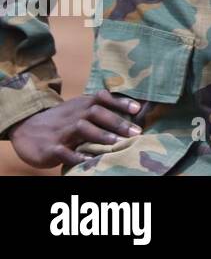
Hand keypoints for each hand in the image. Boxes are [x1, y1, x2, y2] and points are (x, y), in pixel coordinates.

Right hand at [8, 90, 142, 168]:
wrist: (25, 128)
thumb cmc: (61, 120)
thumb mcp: (78, 108)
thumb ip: (100, 108)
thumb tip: (133, 109)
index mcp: (81, 105)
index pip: (102, 99)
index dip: (120, 102)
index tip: (138, 109)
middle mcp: (73, 115)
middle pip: (95, 113)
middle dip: (116, 122)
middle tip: (135, 132)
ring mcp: (60, 132)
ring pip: (81, 128)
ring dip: (100, 135)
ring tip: (117, 143)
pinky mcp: (50, 148)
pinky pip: (64, 151)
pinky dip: (77, 155)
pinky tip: (89, 159)